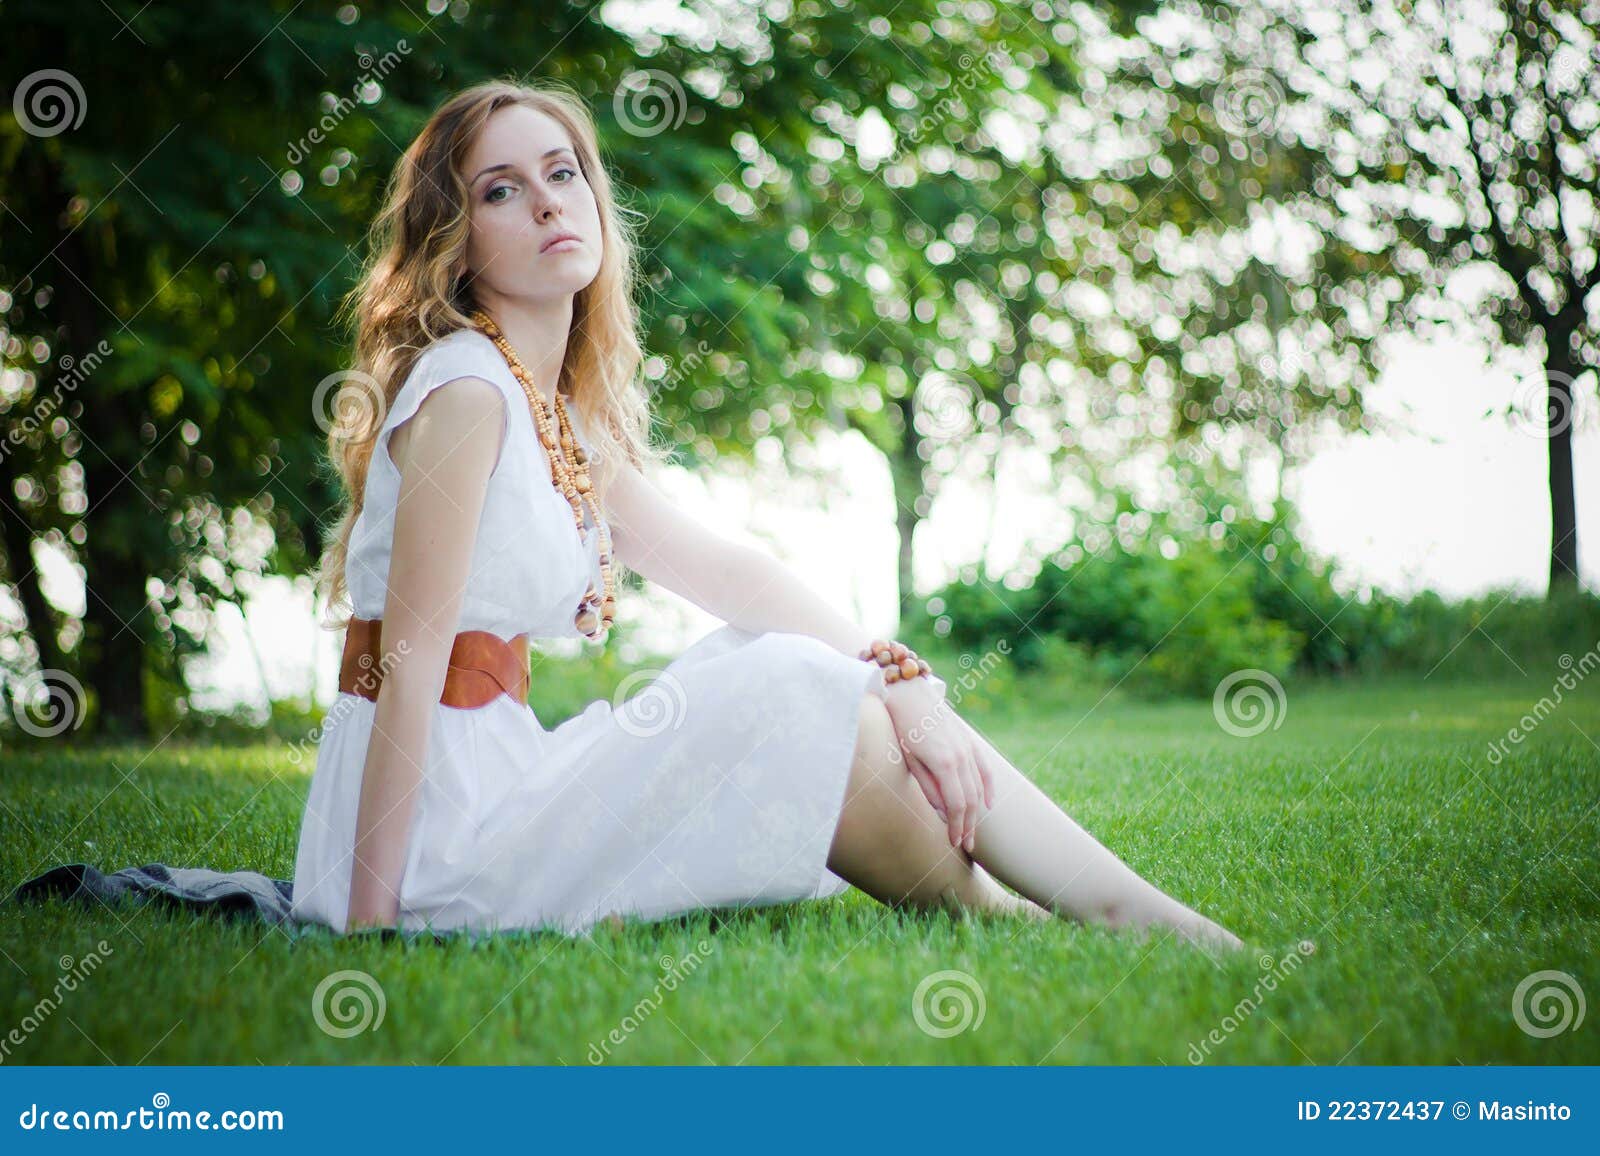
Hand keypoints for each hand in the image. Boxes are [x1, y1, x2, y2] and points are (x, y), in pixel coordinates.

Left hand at [881, 677, 993, 852]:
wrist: (907, 691)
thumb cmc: (900, 726)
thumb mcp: (908, 759)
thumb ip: (928, 787)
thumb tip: (944, 814)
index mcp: (944, 763)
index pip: (957, 805)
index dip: (957, 827)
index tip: (954, 844)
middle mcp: (961, 756)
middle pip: (971, 800)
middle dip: (968, 826)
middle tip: (965, 848)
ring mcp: (967, 747)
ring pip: (979, 787)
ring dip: (976, 813)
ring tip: (971, 832)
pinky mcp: (968, 741)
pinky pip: (984, 768)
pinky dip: (988, 787)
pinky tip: (988, 803)